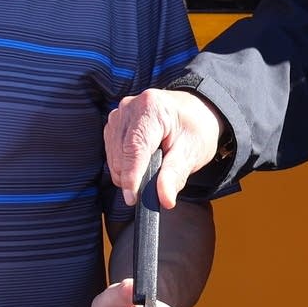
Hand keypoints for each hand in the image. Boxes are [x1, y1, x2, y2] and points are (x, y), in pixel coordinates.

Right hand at [103, 89, 222, 208]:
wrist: (194, 111)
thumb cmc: (195, 128)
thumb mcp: (192, 151)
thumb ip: (176, 175)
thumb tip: (165, 199)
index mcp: (151, 108)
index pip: (135, 148)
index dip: (131, 176)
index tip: (132, 199)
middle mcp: (130, 107)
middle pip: (120, 155)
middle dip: (133, 177)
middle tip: (157, 183)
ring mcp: (119, 114)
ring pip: (113, 157)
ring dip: (128, 172)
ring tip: (153, 167)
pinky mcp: (114, 124)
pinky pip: (112, 154)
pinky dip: (125, 165)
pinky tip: (143, 162)